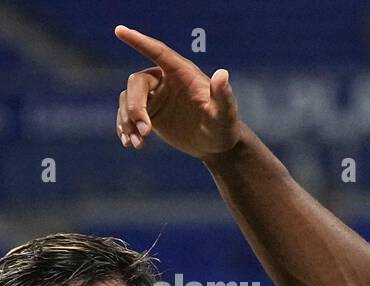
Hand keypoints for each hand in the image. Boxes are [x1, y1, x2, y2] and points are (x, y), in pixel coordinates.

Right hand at [114, 25, 241, 159]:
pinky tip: (130, 143)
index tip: (119, 30)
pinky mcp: (148, 112)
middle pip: (137, 83)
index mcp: (182, 73)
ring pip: (127, 99)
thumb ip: (223, 95)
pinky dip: (125, 128)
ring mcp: (154, 96)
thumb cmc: (224, 126)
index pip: (158, 52)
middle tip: (146, 131)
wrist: (217, 145)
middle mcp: (164, 80)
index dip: (139, 41)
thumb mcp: (224, 113)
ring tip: (138, 144)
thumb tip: (222, 74)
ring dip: (128, 121)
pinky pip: (127, 114)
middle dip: (136, 107)